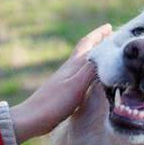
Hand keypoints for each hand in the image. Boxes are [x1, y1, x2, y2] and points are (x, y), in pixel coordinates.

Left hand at [10, 24, 111, 142]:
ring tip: (105, 55)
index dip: (98, 35)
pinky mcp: (63, 90)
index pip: (88, 44)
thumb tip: (107, 54)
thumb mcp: (77, 84)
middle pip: (85, 50)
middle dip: (97, 42)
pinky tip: (92, 78)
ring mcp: (65, 79)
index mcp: (73, 65)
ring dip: (95, 56)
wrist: (33, 118)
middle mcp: (69, 68)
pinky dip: (90, 71)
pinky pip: (81, 74)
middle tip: (110, 37)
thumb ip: (91, 69)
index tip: (109, 27)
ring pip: (83, 62)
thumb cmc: (55, 102)